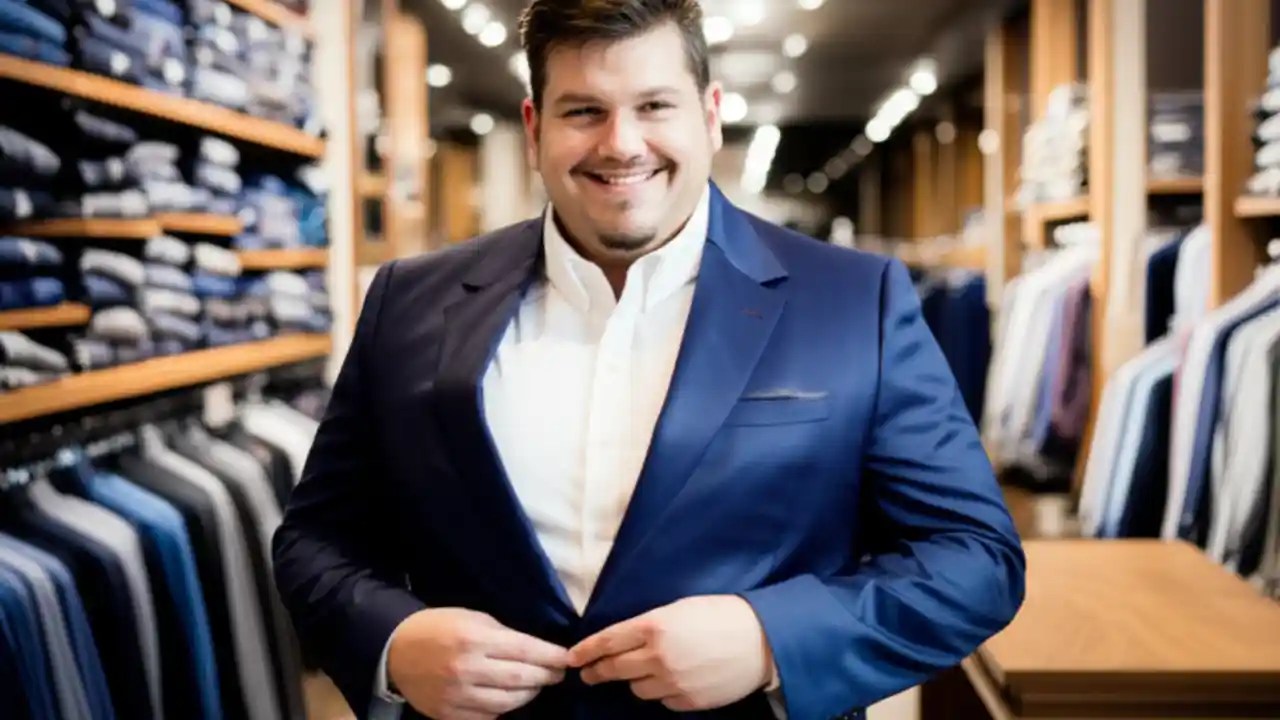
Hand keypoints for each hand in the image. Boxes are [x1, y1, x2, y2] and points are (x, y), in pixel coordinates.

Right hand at [387, 607, 568, 719]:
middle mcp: (466, 669)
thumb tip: (537, 650)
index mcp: (473, 638)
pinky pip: (488, 716)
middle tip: (558, 674)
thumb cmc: (438, 627)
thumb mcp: (472, 618)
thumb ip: (504, 634)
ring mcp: (457, 696)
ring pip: (508, 703)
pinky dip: (504, 708)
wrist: (396, 650)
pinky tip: (509, 698)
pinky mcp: (448, 714)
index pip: (524, 650)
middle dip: (546, 677)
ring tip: (536, 685)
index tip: (566, 658)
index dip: (550, 656)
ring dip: (529, 695)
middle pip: (521, 680)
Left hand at [567, 595, 774, 711]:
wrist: (763, 640)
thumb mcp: (680, 608)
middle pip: (614, 670)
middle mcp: (657, 657)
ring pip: (636, 689)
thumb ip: (650, 624)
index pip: (607, 642)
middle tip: (589, 674)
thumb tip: (626, 639)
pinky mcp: (688, 702)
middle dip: (597, 672)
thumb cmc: (722, 614)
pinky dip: (663, 692)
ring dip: (636, 681)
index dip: (585, 652)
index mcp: (653, 626)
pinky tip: (675, 680)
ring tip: (648, 671)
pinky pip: (662, 700)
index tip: (572, 658)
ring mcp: (672, 683)